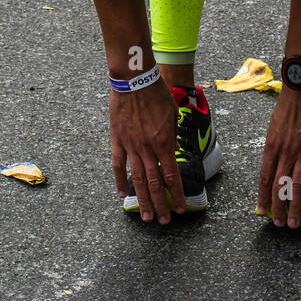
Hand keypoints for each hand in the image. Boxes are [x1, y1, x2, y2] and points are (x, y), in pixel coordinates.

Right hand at [110, 82, 186, 223]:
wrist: (135, 80)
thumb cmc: (157, 94)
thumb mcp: (172, 115)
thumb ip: (173, 136)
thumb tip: (175, 151)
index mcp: (164, 142)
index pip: (173, 176)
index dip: (178, 194)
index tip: (182, 208)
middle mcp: (148, 148)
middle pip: (156, 183)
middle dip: (162, 204)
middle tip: (165, 220)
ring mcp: (131, 146)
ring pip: (138, 179)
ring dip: (144, 199)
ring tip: (147, 216)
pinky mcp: (118, 140)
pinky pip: (118, 165)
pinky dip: (120, 181)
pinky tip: (122, 194)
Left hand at [257, 84, 300, 227]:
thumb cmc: (290, 103)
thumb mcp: (275, 125)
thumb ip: (276, 145)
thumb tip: (276, 158)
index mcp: (272, 146)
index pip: (264, 177)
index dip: (262, 196)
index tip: (261, 211)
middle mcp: (285, 152)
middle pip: (278, 186)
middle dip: (278, 208)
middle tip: (279, 224)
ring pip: (297, 185)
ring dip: (295, 207)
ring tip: (295, 223)